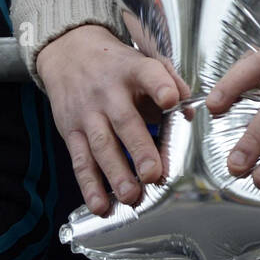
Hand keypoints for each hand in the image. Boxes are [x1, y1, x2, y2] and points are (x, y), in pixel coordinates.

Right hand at [36, 24, 187, 216]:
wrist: (69, 55)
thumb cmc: (115, 65)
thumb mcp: (142, 62)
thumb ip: (169, 82)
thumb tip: (190, 112)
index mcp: (132, 70)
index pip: (148, 73)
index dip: (160, 85)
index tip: (172, 99)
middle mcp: (108, 91)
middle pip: (124, 120)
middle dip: (139, 149)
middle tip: (153, 173)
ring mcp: (87, 112)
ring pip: (102, 145)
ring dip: (116, 174)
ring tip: (131, 196)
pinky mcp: (71, 131)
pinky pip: (80, 161)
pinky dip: (89, 186)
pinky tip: (101, 205)